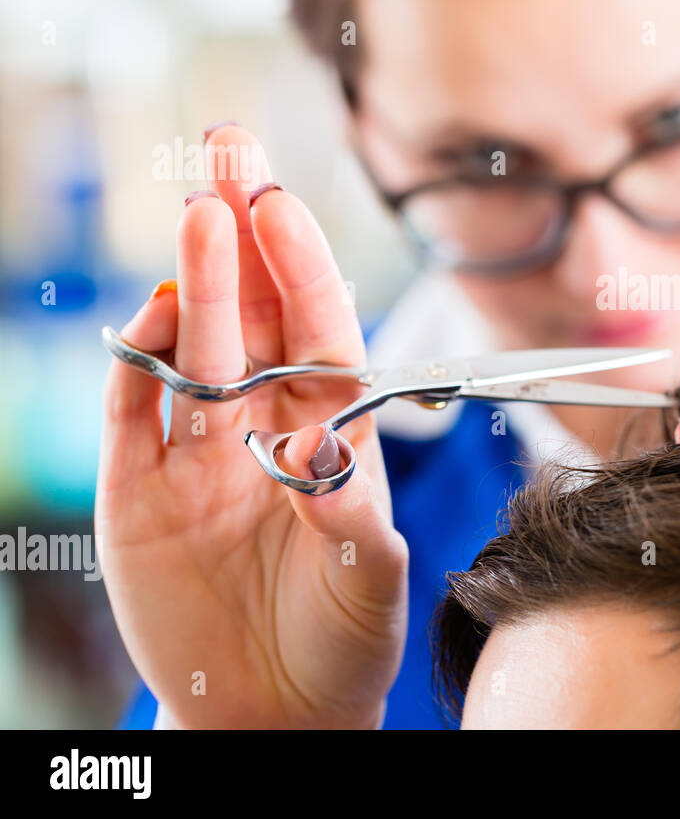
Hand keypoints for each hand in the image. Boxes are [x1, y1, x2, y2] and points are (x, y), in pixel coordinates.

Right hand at [96, 124, 407, 727]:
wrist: (271, 708)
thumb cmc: (343, 639)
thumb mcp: (370, 581)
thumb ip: (353, 515)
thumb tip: (322, 449)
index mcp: (332, 433)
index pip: (320, 331)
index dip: (304, 267)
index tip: (284, 203)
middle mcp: (266, 426)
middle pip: (257, 314)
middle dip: (245, 231)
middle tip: (231, 147)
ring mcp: (201, 453)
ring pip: (197, 348)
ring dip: (198, 281)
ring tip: (199, 209)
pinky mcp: (141, 490)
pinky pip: (135, 411)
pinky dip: (139, 360)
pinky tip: (155, 308)